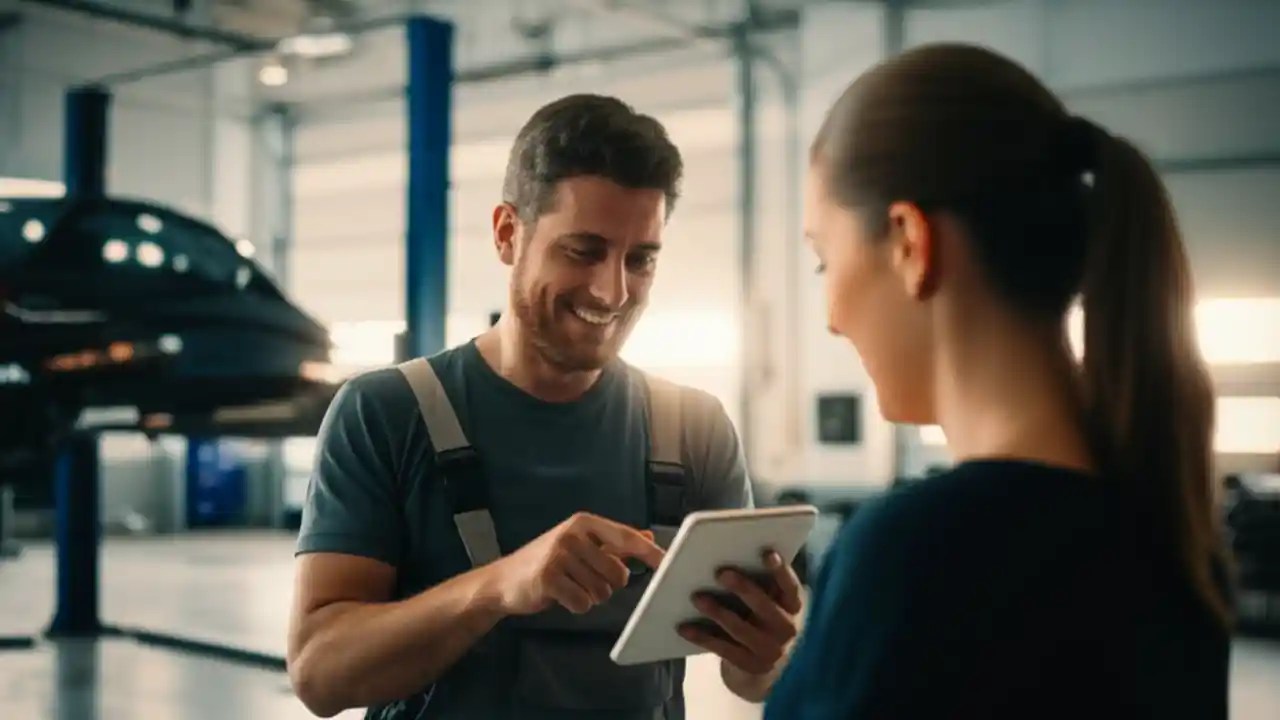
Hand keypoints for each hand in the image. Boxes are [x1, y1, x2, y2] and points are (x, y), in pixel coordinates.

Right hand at [483, 512, 664, 616]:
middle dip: (607, 585)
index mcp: (584, 523)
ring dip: (590, 596)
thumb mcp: (580, 546)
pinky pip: (583, 603)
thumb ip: (615, 543)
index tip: (669, 564)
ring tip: (569, 586)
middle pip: (618, 573)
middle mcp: (572, 535)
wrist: (503, 580)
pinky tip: (560, 597)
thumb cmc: (548, 562)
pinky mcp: (548, 578)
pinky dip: (576, 606)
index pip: (626, 538)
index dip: (650, 554)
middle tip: (584, 580)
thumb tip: (649, 538)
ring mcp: (559, 556)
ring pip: (601, 592)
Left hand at [678, 550, 802, 675]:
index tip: (766, 553)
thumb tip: (716, 547)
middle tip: (721, 572)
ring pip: (741, 629)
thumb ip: (752, 574)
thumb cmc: (758, 615)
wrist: (762, 662)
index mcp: (792, 605)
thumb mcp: (765, 596)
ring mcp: (769, 651)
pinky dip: (702, 637)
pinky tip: (684, 627)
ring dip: (718, 612)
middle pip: (765, 608)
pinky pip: (723, 649)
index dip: (780, 570)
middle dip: (744, 589)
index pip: (790, 586)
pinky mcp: (749, 666)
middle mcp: (786, 629)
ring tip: (697, 597)